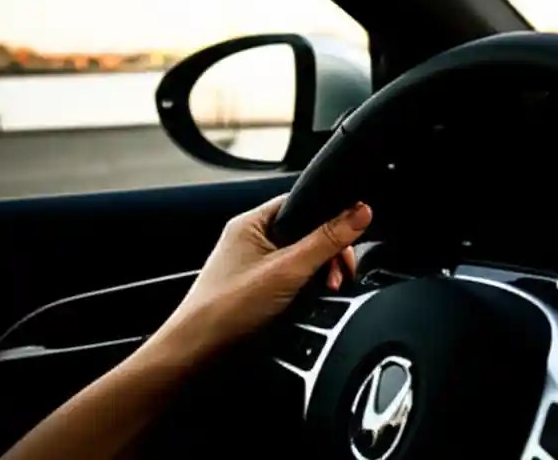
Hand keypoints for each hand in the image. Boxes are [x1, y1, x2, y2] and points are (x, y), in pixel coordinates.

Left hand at [152, 194, 372, 359]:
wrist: (197, 355)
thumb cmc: (225, 310)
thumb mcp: (287, 270)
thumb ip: (326, 240)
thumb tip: (360, 212)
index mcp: (252, 223)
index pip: (303, 203)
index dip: (331, 218)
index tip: (352, 238)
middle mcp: (252, 241)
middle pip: (308, 233)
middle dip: (329, 254)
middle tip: (338, 275)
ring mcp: (255, 267)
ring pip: (303, 259)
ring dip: (319, 274)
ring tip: (325, 292)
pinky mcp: (259, 291)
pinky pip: (294, 280)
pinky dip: (307, 290)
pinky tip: (310, 303)